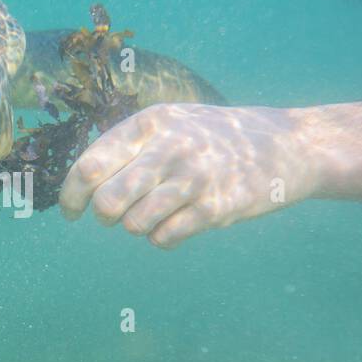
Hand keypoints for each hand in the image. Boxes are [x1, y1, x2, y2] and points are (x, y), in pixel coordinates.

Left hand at [59, 104, 318, 247]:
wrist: (289, 145)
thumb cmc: (216, 137)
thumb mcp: (172, 123)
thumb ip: (129, 146)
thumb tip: (80, 181)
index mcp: (151, 123)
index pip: (90, 166)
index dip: (71, 196)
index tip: (72, 212)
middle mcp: (170, 147)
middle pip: (108, 201)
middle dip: (105, 217)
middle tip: (116, 216)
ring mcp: (195, 178)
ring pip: (134, 224)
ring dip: (138, 227)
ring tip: (157, 213)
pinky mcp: (217, 207)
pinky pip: (165, 238)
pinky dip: (162, 238)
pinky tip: (179, 222)